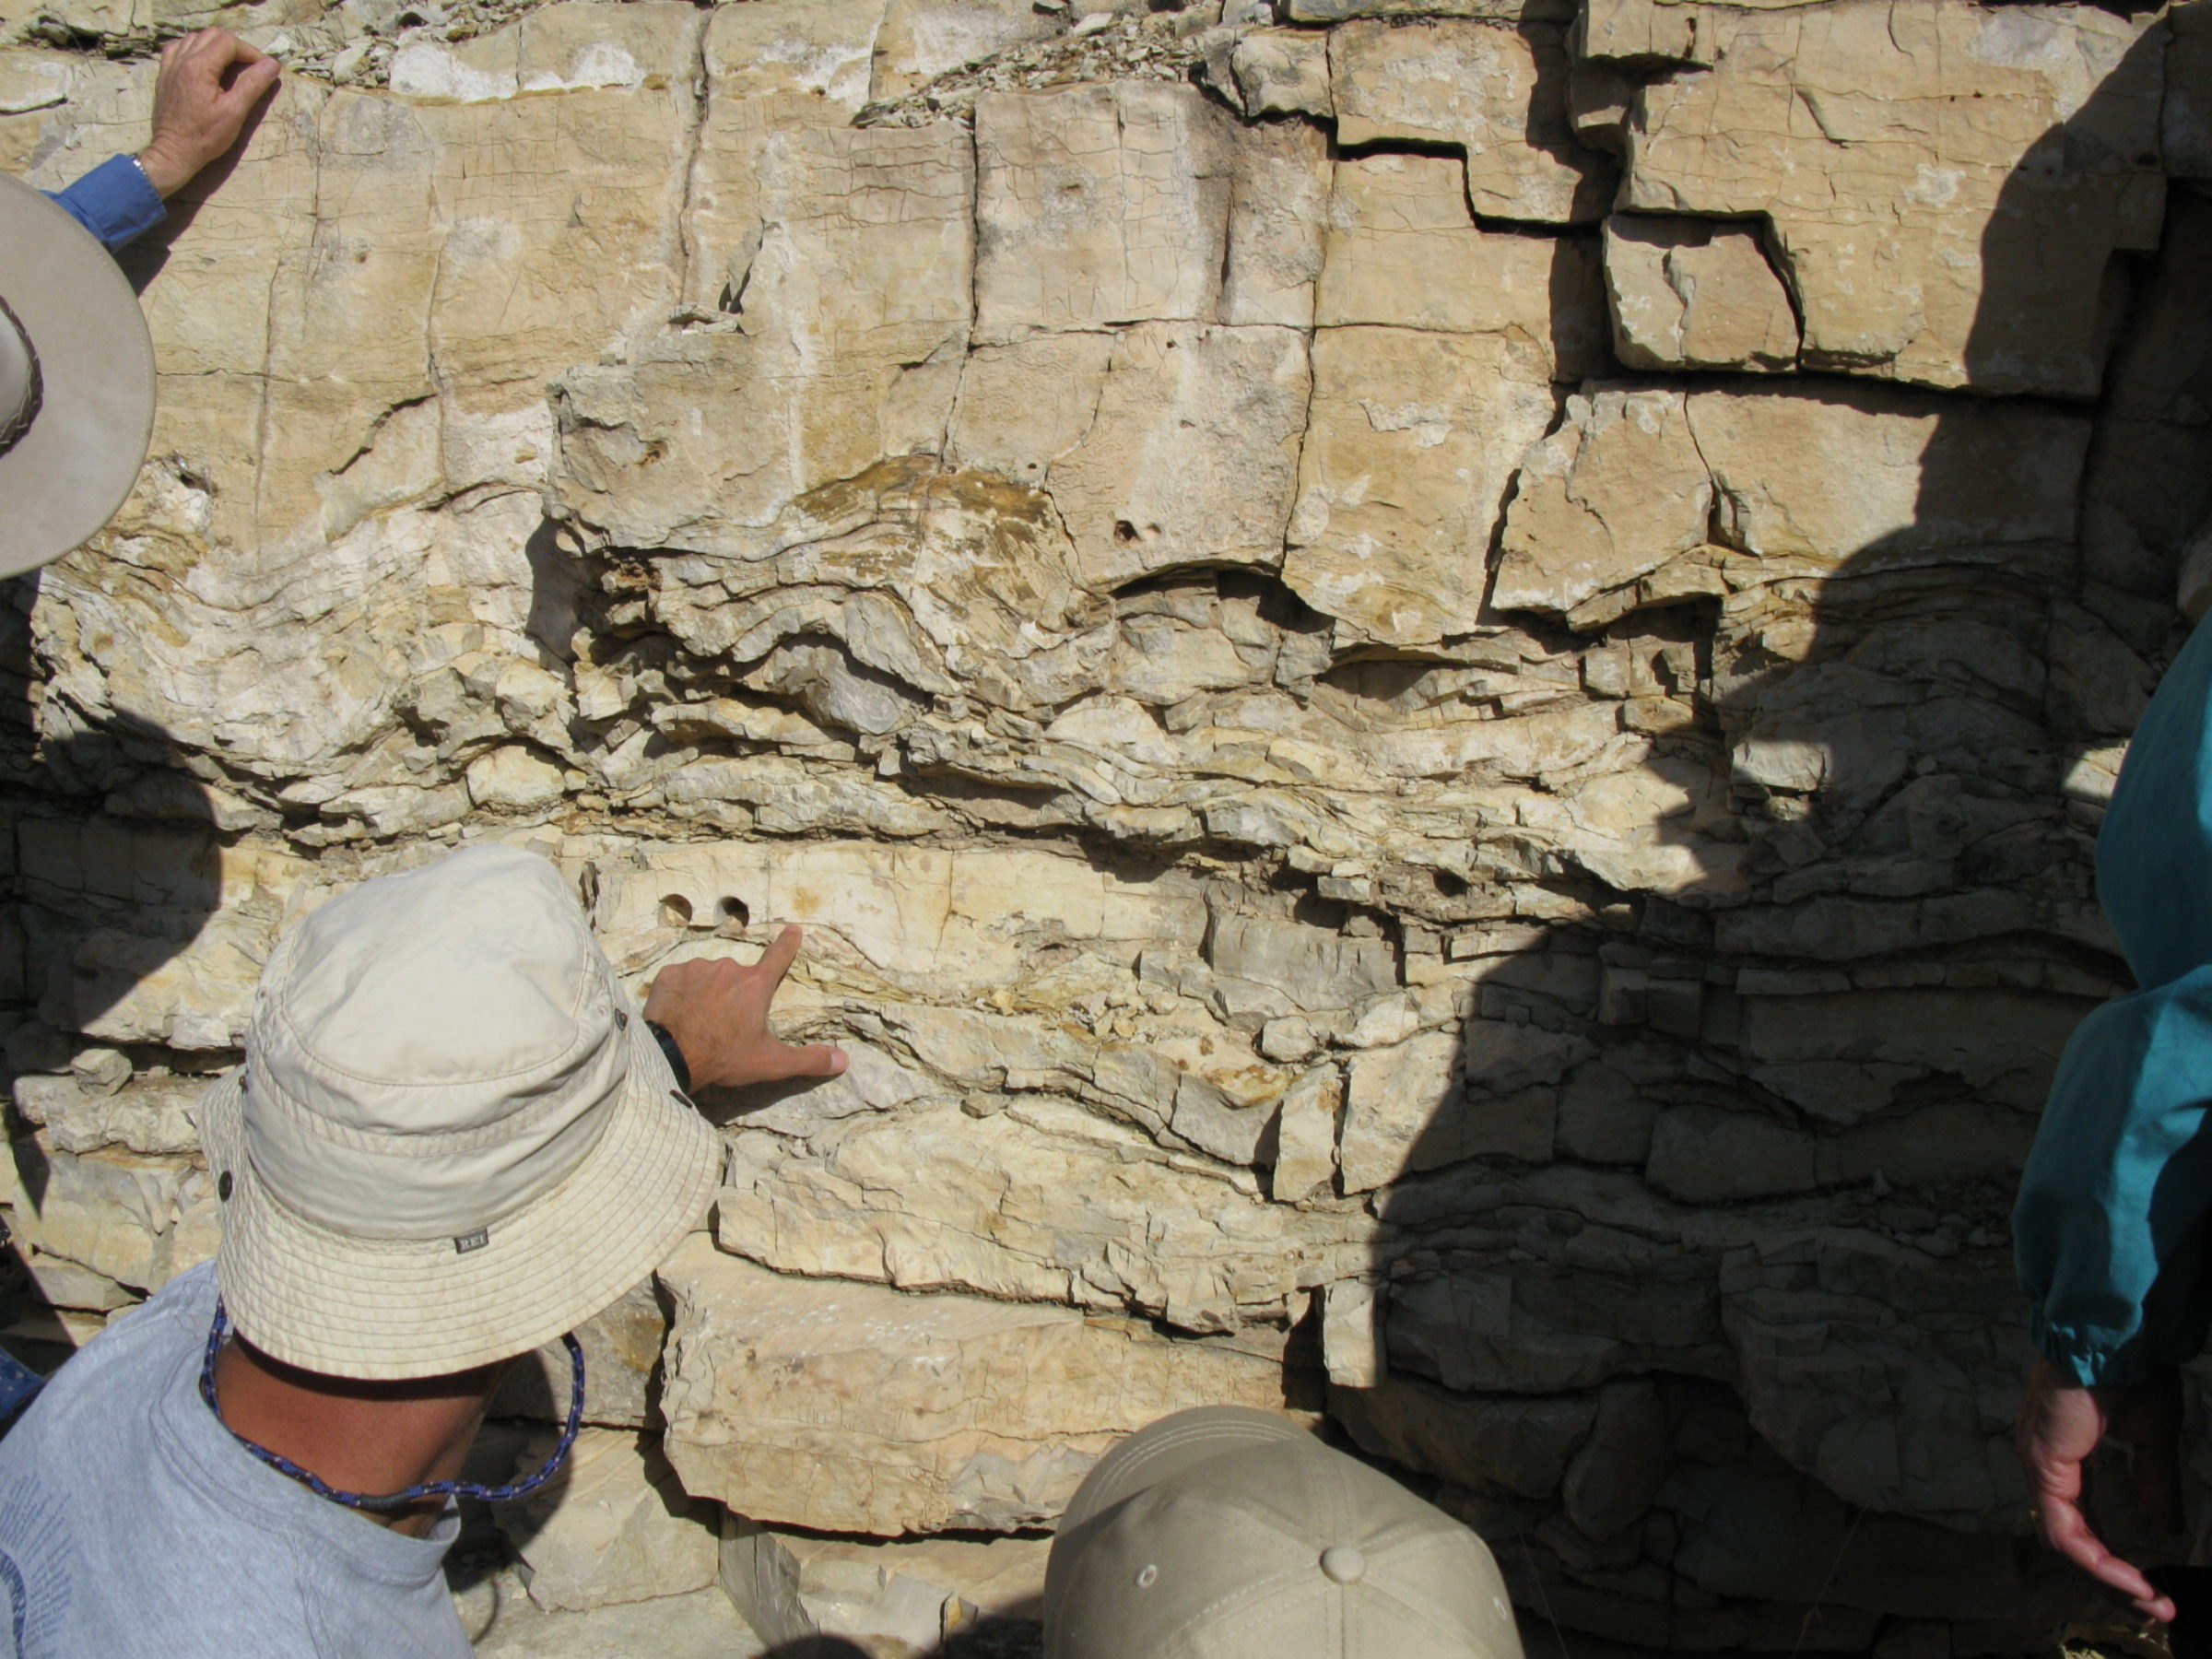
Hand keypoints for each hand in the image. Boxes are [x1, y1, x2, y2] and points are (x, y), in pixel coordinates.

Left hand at [138, 29, 280, 197]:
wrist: (174, 152)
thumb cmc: (205, 137)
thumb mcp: (235, 112)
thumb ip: (252, 84)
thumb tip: (272, 64)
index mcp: (200, 67)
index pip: (228, 43)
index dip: (250, 52)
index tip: (263, 68)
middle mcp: (182, 60)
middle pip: (212, 35)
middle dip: (234, 47)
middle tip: (249, 67)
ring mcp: (170, 65)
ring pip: (194, 38)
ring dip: (215, 46)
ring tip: (228, 65)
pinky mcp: (165, 74)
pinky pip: (178, 48)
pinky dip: (194, 49)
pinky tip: (202, 62)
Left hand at [642, 926, 846, 1091]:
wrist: (670, 1057)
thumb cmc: (724, 1058)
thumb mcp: (771, 1063)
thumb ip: (809, 1061)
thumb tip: (844, 1061)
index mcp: (755, 985)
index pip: (778, 957)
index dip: (788, 943)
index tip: (793, 928)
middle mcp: (729, 968)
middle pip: (738, 977)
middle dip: (735, 994)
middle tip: (725, 1022)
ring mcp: (697, 969)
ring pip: (708, 976)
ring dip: (707, 992)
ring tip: (700, 1020)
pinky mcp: (670, 975)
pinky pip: (681, 980)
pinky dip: (682, 993)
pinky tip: (679, 1013)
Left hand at [2017, 1356, 2182, 1622]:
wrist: (2115, 1334)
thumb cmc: (2130, 1369)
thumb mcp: (2153, 1436)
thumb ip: (2155, 1481)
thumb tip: (2166, 1526)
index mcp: (2063, 1456)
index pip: (2082, 1523)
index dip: (2115, 1560)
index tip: (2154, 1588)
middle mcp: (2043, 1463)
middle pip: (2070, 1541)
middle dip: (2114, 1581)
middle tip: (2155, 1607)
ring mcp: (2037, 1463)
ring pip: (2064, 1544)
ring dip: (2108, 1579)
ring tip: (2150, 1601)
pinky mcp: (2042, 1463)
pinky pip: (2063, 1530)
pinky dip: (2096, 1561)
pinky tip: (2130, 1579)